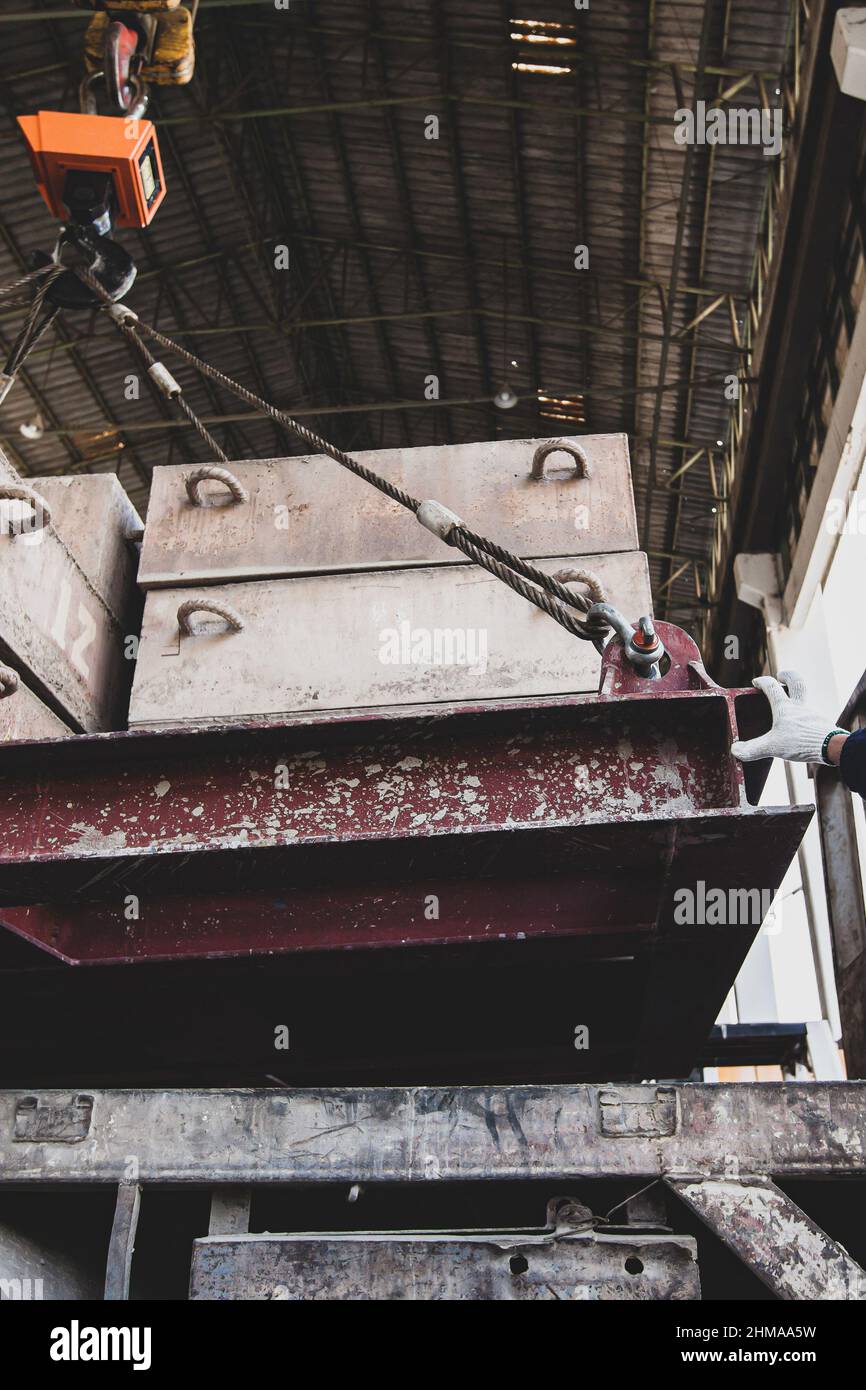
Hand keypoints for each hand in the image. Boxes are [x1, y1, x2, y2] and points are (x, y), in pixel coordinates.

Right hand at [731, 671, 847, 764]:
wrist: (830, 747)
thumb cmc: (801, 742)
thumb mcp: (772, 747)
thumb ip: (753, 749)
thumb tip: (735, 750)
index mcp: (785, 707)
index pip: (772, 687)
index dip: (763, 682)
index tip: (756, 682)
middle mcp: (799, 707)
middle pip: (797, 683)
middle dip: (788, 676)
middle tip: (782, 675)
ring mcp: (812, 714)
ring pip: (804, 700)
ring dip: (796, 699)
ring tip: (788, 709)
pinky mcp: (820, 724)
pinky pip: (810, 716)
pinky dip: (804, 717)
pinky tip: (800, 729)